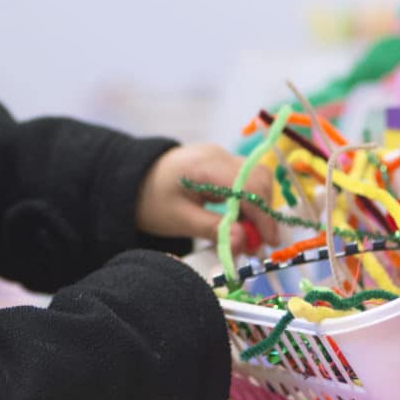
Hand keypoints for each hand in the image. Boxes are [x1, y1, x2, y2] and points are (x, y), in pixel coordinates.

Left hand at [136, 143, 277, 254]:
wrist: (130, 181)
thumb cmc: (150, 200)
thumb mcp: (178, 219)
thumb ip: (213, 229)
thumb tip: (244, 243)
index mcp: (205, 165)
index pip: (248, 186)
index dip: (263, 215)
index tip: (268, 242)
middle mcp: (217, 155)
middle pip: (258, 179)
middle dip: (264, 213)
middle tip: (259, 245)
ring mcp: (220, 157)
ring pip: (255, 180)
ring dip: (258, 210)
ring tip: (250, 240)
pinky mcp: (220, 165)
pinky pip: (244, 182)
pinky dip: (248, 205)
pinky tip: (242, 226)